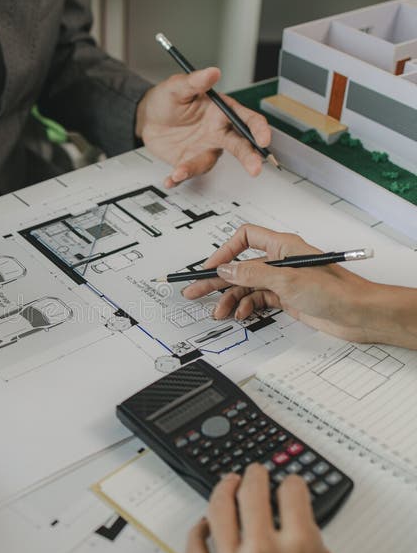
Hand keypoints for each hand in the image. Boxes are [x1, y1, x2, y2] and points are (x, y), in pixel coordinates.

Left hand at [135, 69, 270, 187]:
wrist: (147, 118)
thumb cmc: (168, 100)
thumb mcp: (177, 87)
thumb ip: (195, 82)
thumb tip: (212, 72)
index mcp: (221, 112)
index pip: (247, 120)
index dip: (258, 129)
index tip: (263, 138)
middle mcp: (217, 133)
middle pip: (239, 146)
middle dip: (249, 157)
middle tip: (255, 168)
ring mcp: (203, 149)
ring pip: (209, 162)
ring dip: (196, 168)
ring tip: (180, 171)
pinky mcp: (188, 161)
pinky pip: (187, 172)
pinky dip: (179, 178)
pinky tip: (171, 179)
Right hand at [182, 224, 383, 342]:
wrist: (358, 314)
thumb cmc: (335, 290)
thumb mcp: (287, 280)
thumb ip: (253, 273)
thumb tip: (226, 268)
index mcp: (282, 246)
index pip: (245, 238)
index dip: (225, 252)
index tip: (210, 268)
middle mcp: (281, 260)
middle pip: (240, 265)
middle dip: (217, 279)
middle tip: (194, 290)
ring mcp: (283, 280)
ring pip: (246, 285)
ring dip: (230, 298)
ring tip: (218, 311)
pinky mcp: (286, 298)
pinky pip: (257, 299)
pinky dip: (246, 306)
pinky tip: (241, 314)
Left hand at [187, 466, 356, 552]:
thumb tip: (309, 547)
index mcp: (301, 551)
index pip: (292, 494)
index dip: (292, 483)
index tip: (290, 484)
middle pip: (251, 492)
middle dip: (255, 475)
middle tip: (255, 472)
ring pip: (217, 511)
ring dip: (222, 489)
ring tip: (227, 483)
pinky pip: (194, 548)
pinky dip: (197, 530)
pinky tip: (202, 524)